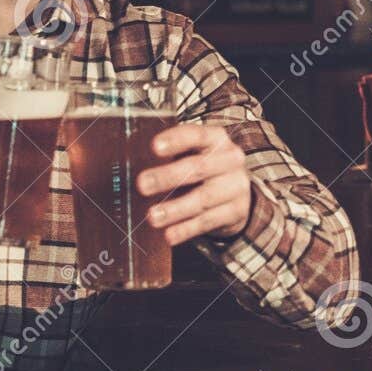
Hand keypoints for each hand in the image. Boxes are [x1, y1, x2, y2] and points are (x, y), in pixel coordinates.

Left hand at [136, 123, 252, 244]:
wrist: (238, 191)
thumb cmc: (205, 167)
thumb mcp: (194, 153)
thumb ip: (171, 155)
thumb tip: (132, 165)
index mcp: (216, 139)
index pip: (197, 135)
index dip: (176, 140)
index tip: (154, 147)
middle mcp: (230, 160)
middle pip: (198, 168)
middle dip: (168, 177)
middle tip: (142, 185)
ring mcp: (235, 186)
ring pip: (203, 199)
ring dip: (175, 209)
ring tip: (153, 216)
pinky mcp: (236, 211)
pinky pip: (208, 221)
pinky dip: (186, 229)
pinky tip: (170, 235)